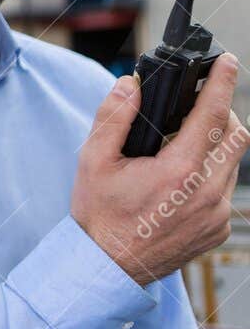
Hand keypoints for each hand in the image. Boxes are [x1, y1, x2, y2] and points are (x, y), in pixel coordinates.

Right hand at [72, 53, 245, 284]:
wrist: (107, 266)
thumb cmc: (99, 215)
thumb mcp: (93, 160)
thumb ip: (114, 117)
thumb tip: (130, 84)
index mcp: (178, 172)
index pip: (212, 115)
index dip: (221, 82)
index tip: (226, 62)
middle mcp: (206, 193)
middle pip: (236, 135)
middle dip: (222, 112)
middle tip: (197, 107)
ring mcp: (216, 214)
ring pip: (234, 163)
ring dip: (216, 145)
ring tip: (185, 145)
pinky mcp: (218, 229)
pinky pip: (226, 189)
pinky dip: (211, 175)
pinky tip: (181, 180)